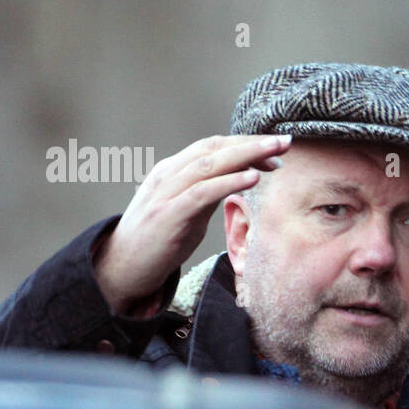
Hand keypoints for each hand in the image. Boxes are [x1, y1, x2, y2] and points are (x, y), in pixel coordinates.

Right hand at [93, 134, 291, 313]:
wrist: (123, 267)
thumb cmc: (159, 239)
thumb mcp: (189, 210)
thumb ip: (210, 191)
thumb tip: (241, 179)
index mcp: (173, 170)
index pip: (213, 147)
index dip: (245, 144)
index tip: (276, 149)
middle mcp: (168, 175)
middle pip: (214, 149)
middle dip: (252, 143)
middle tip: (285, 141)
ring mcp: (166, 193)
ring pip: (210, 164)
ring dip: (246, 156)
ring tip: (276, 155)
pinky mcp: (169, 214)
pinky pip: (202, 192)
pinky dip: (229, 182)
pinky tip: (252, 178)